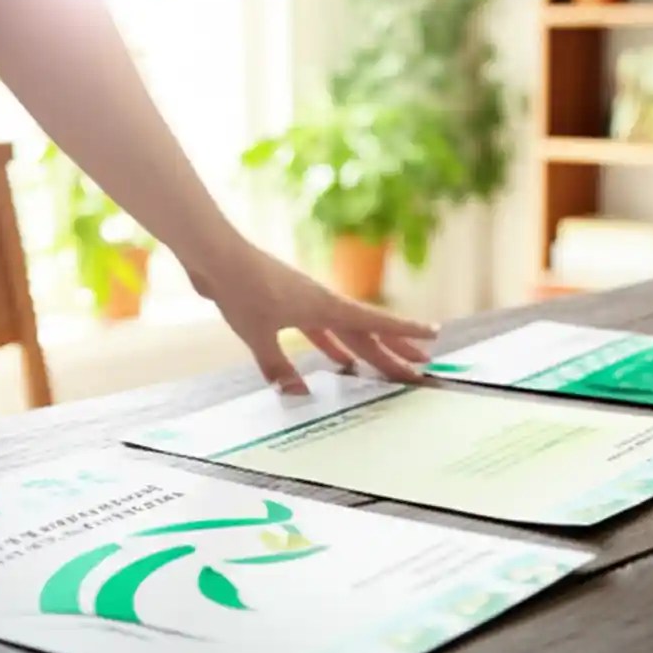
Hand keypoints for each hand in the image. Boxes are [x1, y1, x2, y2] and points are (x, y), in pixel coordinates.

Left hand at [191, 244, 438, 391]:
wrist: (217, 257)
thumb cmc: (241, 291)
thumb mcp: (258, 335)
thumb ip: (277, 367)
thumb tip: (297, 395)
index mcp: (324, 307)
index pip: (374, 323)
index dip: (405, 331)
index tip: (434, 334)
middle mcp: (322, 303)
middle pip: (366, 332)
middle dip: (394, 352)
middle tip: (420, 368)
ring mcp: (306, 303)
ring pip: (345, 332)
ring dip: (366, 350)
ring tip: (387, 367)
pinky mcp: (288, 305)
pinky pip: (320, 331)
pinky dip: (332, 345)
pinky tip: (337, 361)